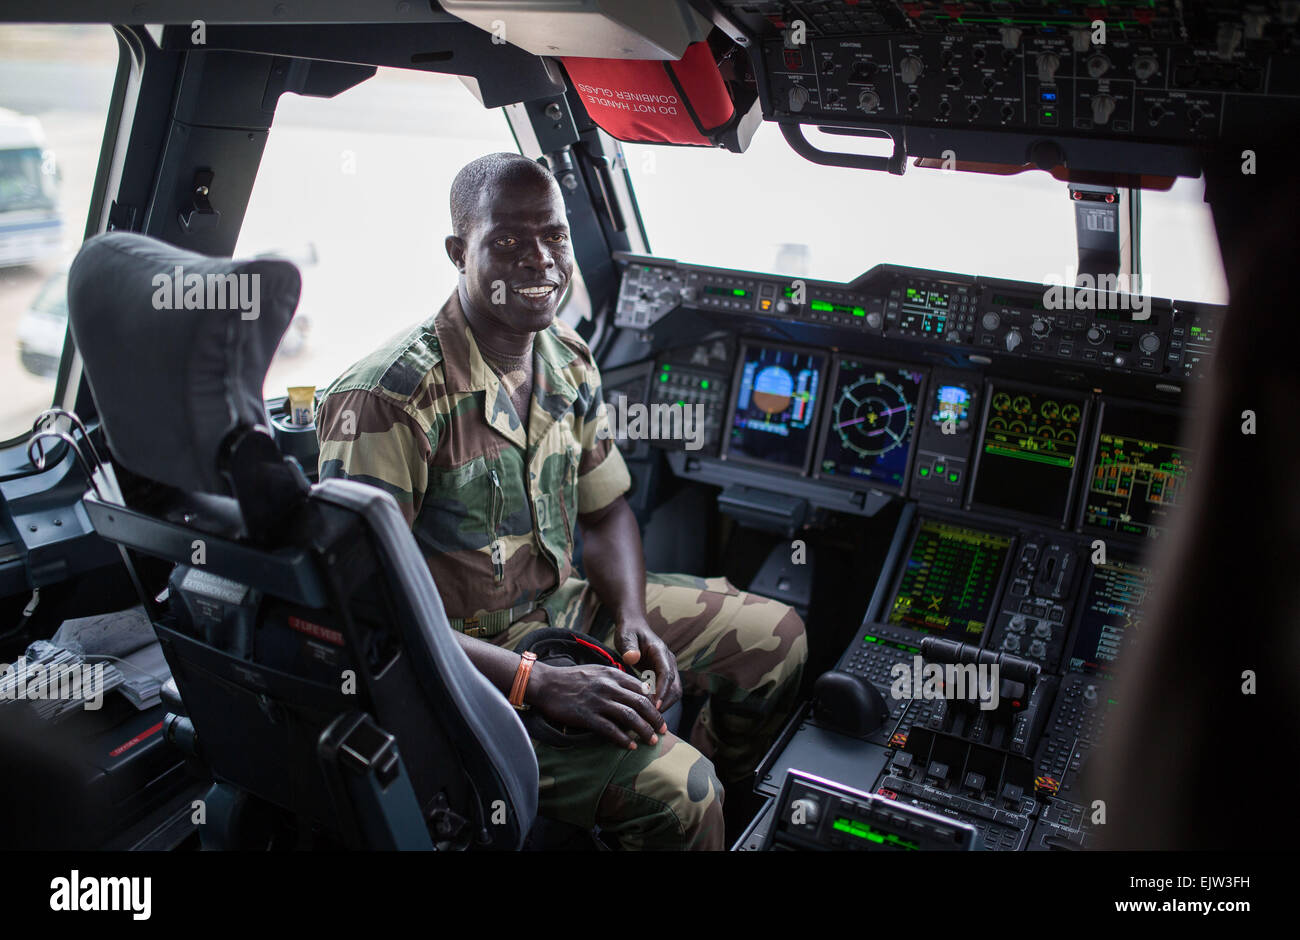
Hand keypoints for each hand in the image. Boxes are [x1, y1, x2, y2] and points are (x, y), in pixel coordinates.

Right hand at [526, 660, 665, 749]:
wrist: (545, 683)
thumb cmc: (571, 678)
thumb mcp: (597, 672)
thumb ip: (616, 679)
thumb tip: (637, 690)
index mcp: (612, 674)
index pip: (642, 689)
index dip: (654, 703)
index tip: (659, 715)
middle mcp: (609, 687)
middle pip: (641, 704)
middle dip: (655, 719)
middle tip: (663, 731)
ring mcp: (598, 701)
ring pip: (630, 717)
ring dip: (644, 730)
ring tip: (651, 741)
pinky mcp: (587, 716)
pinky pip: (610, 730)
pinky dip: (623, 739)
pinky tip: (630, 746)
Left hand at [612, 615, 682, 713]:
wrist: (634, 627)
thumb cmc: (628, 632)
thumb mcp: (625, 637)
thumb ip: (628, 647)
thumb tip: (632, 658)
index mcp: (661, 652)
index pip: (667, 673)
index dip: (662, 691)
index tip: (654, 705)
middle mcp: (669, 661)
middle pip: (675, 687)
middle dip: (665, 703)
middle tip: (649, 717)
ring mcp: (668, 669)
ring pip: (674, 692)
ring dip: (664, 705)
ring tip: (648, 716)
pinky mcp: (664, 675)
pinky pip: (667, 692)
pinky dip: (660, 702)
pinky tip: (646, 710)